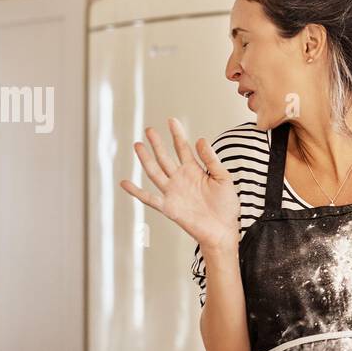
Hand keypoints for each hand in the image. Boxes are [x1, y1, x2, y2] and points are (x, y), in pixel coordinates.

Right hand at [119, 118, 239, 254]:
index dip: (177, 134)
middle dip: (157, 143)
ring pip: (155, 172)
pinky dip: (136, 192)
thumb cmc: (226, 207)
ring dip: (145, 159)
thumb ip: (211, 160)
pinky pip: (149, 198)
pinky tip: (125, 183)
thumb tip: (200, 139)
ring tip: (138, 145)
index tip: (171, 120)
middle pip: (165, 157)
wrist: (223, 231)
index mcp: (195, 171)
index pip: (182, 148)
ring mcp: (173, 192)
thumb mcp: (223, 178)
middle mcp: (181, 179)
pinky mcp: (169, 207)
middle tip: (149, 130)